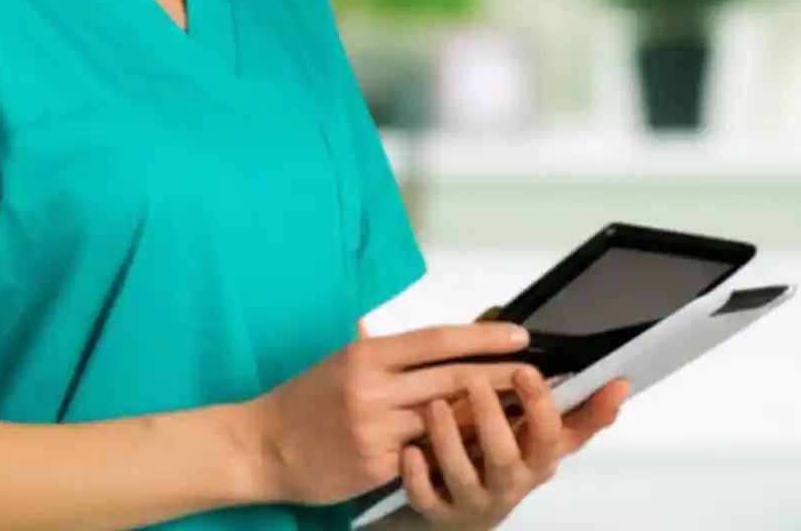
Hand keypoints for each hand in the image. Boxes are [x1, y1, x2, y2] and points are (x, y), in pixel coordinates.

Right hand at [246, 323, 534, 503]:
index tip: (518, 334)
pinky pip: (426, 454)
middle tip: (538, 374)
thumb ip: (383, 351)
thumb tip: (425, 340)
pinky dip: (456, 449)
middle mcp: (373, 388)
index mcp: (367, 355)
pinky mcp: (376, 464)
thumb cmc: (301, 401)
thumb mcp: (339, 360)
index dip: (483, 337)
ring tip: (522, 410)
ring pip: (445, 420)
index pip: (437, 339)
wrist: (262, 447)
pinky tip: (482, 446)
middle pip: (451, 378)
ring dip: (486, 416)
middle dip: (500, 377)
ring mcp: (375, 428)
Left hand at [400, 369, 629, 529]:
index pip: (550, 435)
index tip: (526, 369)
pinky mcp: (439, 515)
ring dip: (448, 440)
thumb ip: (579, 410)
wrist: (466, 510)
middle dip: (490, 418)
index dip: (540, 404)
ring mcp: (474, 502)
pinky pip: (426, 499)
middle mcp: (511, 485)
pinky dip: (417, 476)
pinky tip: (410, 449)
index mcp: (539, 461)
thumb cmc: (507, 457)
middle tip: (472, 379)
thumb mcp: (541, 435)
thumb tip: (622, 382)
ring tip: (434, 405)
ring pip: (463, 476)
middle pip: (505, 456)